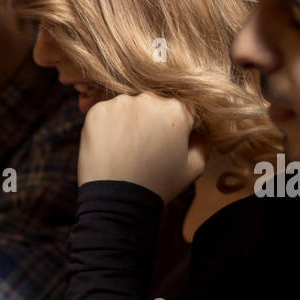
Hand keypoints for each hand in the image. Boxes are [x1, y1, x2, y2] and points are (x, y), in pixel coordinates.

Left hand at [76, 93, 207, 201]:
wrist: (115, 200)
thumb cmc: (156, 185)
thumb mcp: (194, 167)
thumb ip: (203, 141)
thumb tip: (199, 127)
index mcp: (177, 109)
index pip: (181, 109)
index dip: (176, 128)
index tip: (166, 144)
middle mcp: (149, 99)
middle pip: (154, 104)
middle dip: (152, 121)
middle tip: (144, 149)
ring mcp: (120, 103)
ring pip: (129, 106)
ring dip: (129, 121)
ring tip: (126, 149)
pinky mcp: (97, 111)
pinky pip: (106, 112)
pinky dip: (109, 125)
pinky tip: (111, 146)